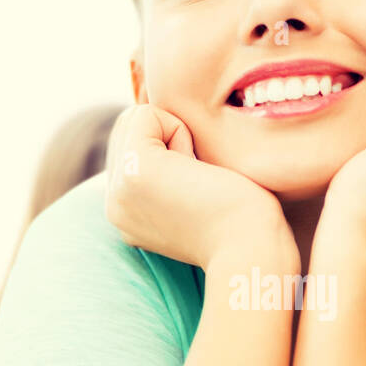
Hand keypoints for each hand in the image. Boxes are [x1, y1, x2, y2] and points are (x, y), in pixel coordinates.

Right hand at [104, 102, 291, 269]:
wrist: (251, 251)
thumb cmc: (242, 223)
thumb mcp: (193, 198)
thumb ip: (169, 173)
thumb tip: (168, 138)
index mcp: (127, 214)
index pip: (129, 147)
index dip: (171, 148)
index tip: (197, 191)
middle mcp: (114, 205)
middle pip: (128, 128)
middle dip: (170, 138)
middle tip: (199, 182)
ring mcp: (118, 190)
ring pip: (135, 119)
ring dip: (176, 135)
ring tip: (197, 178)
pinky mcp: (133, 169)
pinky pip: (146, 113)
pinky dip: (180, 130)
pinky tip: (196, 170)